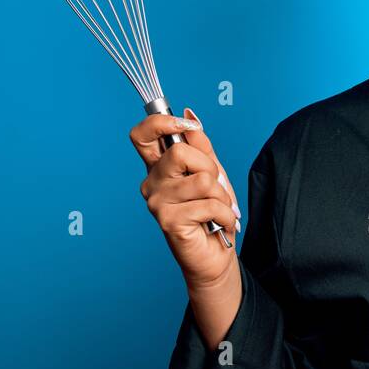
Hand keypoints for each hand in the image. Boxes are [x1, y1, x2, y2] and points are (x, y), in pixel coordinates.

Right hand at [129, 106, 240, 291]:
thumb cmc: (213, 213)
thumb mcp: (212, 172)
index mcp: (159, 166)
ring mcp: (156, 202)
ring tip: (219, 210)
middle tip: (215, 186)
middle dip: (209, 166)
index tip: (188, 126)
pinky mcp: (167, 221)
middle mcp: (152, 182)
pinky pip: (209, 204)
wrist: (215, 256)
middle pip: (178, 151)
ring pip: (201, 179)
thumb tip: (189, 112)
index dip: (162, 122)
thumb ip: (201, 145)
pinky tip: (221, 224)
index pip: (142, 134)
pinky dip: (226, 214)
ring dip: (222, 195)